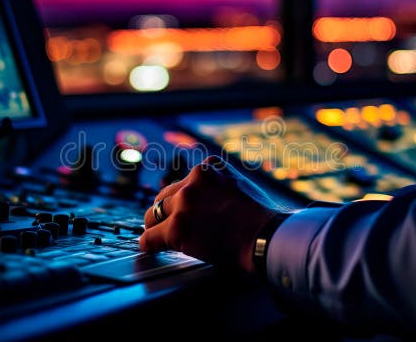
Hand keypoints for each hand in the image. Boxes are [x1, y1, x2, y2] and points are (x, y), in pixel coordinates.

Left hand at [140, 155, 280, 272]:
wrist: (266, 237)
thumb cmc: (261, 218)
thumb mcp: (239, 184)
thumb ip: (218, 185)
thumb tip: (205, 199)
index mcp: (209, 168)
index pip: (182, 183)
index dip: (180, 200)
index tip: (179, 210)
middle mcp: (193, 181)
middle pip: (164, 196)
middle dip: (165, 212)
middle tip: (164, 225)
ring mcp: (184, 204)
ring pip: (153, 214)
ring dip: (155, 226)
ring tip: (157, 237)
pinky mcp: (177, 228)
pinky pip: (150, 236)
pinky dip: (148, 243)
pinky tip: (150, 248)